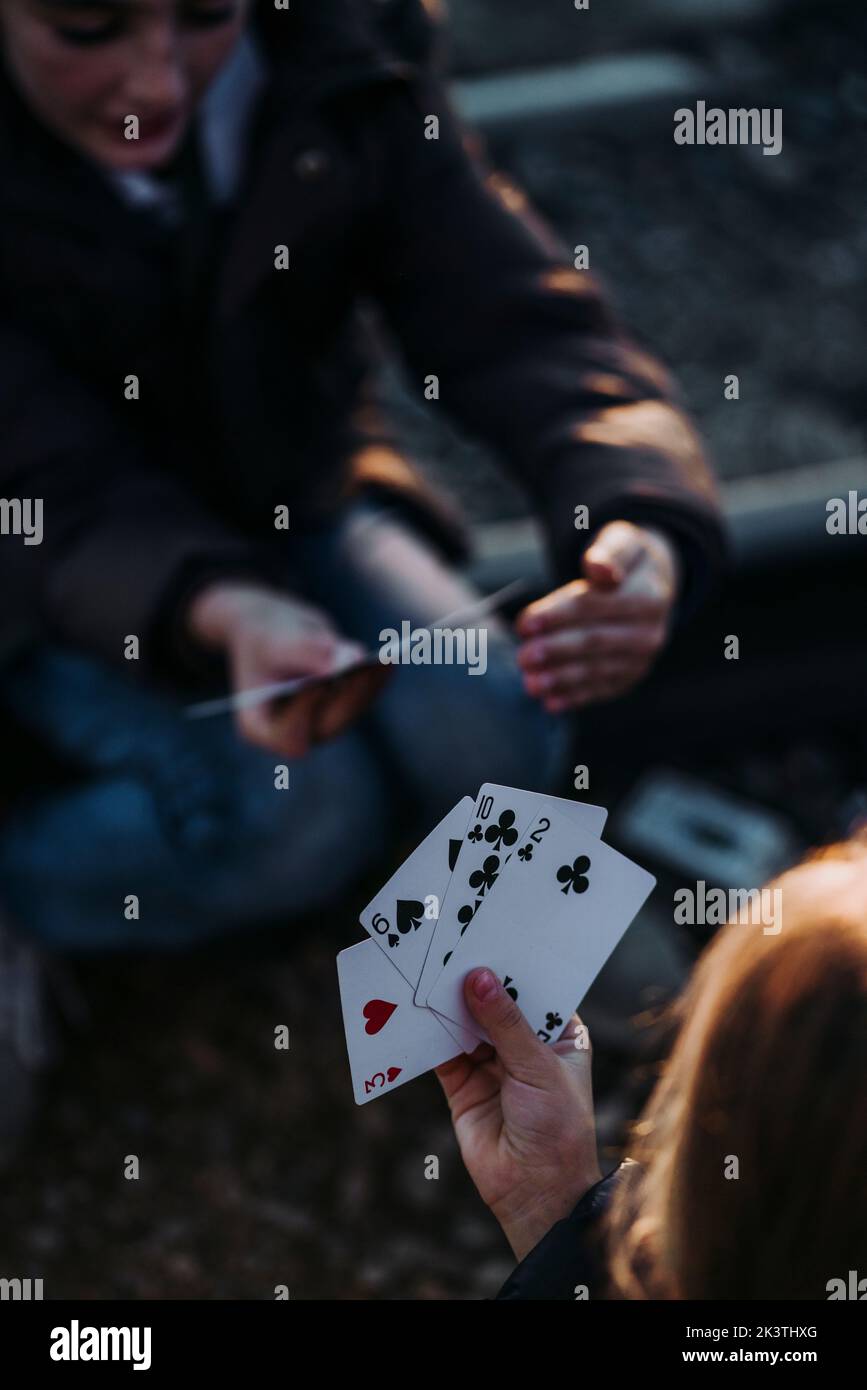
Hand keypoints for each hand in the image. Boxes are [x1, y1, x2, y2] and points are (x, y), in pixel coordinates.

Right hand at [186, 581, 374, 756]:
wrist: (272, 631)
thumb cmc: (263, 636)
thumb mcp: (273, 638)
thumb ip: (304, 651)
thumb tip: (348, 661)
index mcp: (260, 726)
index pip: (288, 735)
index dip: (304, 714)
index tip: (319, 683)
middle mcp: (292, 732)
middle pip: (326, 724)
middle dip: (346, 695)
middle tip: (363, 666)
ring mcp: (320, 723)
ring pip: (350, 710)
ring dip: (367, 685)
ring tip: (385, 659)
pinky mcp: (342, 707)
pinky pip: (363, 696)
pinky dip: (376, 677)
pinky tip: (390, 658)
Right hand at [435, 967, 600, 1261]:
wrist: (536, 1194)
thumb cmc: (557, 1128)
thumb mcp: (537, 1068)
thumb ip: (504, 1023)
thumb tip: (477, 977)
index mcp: (560, 1035)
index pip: (534, 989)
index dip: (513, 964)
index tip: (489, 931)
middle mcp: (526, 1046)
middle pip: (495, 1003)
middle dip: (474, 979)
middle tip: (450, 943)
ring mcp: (492, 1065)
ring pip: (465, 1024)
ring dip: (448, 1002)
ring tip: (425, 968)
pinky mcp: (463, 1086)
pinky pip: (442, 1053)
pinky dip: (427, 1034)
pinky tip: (412, 1010)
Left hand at [515, 521, 679, 712]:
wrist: (652, 587)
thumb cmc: (625, 563)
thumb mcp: (620, 542)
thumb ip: (608, 553)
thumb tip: (598, 568)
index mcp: (649, 595)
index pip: (596, 606)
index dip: (558, 615)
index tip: (524, 623)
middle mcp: (651, 632)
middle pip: (595, 642)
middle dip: (556, 651)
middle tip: (523, 657)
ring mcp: (642, 659)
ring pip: (597, 670)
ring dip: (562, 680)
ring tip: (531, 684)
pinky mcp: (630, 677)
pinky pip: (601, 689)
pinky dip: (576, 697)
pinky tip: (551, 704)